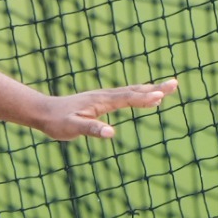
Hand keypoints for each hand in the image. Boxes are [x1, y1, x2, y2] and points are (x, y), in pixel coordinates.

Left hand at [34, 79, 178, 140]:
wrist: (42, 112)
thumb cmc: (56, 122)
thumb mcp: (72, 129)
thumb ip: (92, 130)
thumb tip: (110, 133)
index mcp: (101, 102)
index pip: (127, 98)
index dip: (145, 97)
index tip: (162, 95)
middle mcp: (104, 95)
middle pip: (133, 90)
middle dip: (155, 88)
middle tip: (175, 84)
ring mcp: (102, 96)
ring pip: (130, 91)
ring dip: (148, 89)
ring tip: (166, 88)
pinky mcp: (99, 100)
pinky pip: (123, 95)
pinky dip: (137, 93)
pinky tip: (141, 95)